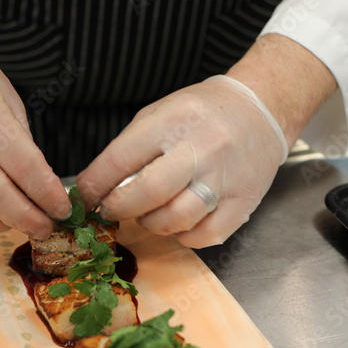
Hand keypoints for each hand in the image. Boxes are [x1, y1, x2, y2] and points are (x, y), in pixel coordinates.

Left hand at [76, 75, 287, 247]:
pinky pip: (204, 236)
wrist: (262, 111)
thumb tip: (95, 188)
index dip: (95, 185)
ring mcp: (226, 177)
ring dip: (152, 224)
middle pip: (148, 194)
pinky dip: (184, 235)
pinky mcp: (243, 201)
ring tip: (149, 213)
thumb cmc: (203, 115)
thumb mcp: (161, 113)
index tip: (85, 198)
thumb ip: (130, 149)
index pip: (121, 159)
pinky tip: (180, 220)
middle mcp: (202, 147)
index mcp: (174, 120)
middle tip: (112, 210)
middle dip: (119, 208)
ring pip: (176, 220)